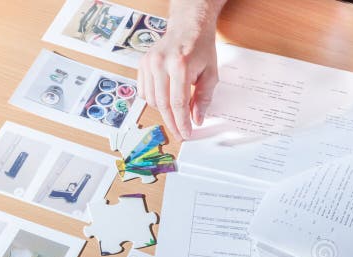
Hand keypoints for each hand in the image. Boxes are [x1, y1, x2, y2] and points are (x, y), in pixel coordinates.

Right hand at [138, 17, 218, 140]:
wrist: (187, 27)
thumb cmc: (201, 49)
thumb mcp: (210, 74)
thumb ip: (203, 98)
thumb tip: (196, 120)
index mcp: (180, 65)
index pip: (179, 103)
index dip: (182, 122)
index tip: (187, 134)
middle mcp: (160, 63)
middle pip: (163, 104)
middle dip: (172, 123)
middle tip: (180, 134)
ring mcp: (148, 63)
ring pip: (151, 100)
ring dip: (164, 112)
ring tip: (176, 113)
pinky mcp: (142, 64)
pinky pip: (143, 92)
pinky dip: (154, 101)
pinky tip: (165, 99)